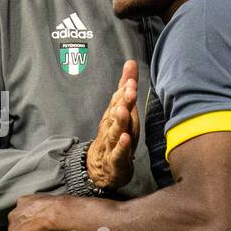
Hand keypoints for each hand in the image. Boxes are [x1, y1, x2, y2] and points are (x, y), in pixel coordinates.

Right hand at [86, 59, 139, 189]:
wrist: (100, 168)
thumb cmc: (114, 135)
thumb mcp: (122, 110)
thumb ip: (125, 87)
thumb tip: (130, 62)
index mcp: (113, 115)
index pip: (118, 100)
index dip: (124, 90)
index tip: (131, 80)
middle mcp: (111, 127)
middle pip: (116, 112)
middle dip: (123, 100)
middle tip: (130, 89)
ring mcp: (112, 144)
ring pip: (115, 131)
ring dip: (119, 120)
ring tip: (124, 111)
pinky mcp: (115, 160)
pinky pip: (118, 153)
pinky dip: (121, 146)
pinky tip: (125, 138)